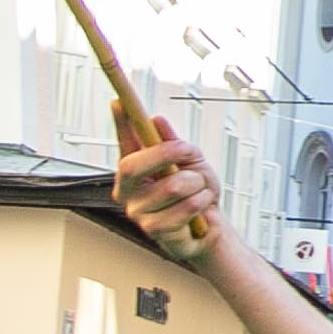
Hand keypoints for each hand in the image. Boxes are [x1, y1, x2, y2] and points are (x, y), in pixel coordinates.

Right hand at [113, 112, 219, 259]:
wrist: (212, 227)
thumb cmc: (197, 193)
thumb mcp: (191, 161)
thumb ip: (174, 143)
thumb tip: (156, 122)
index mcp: (135, 171)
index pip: (123, 143)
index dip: (120, 123)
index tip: (120, 102)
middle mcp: (129, 192)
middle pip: (131, 166)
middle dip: (165, 154)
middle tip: (186, 151)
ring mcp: (139, 212)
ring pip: (171, 185)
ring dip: (196, 184)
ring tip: (198, 191)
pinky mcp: (155, 231)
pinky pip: (185, 207)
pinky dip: (201, 202)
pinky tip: (200, 210)